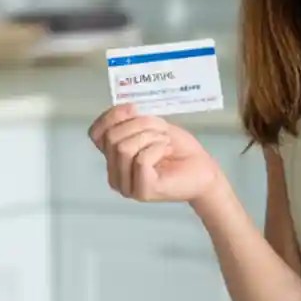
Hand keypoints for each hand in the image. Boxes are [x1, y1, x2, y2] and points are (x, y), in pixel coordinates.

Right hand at [87, 104, 221, 202]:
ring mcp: (127, 186)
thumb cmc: (179, 150)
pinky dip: (158, 148)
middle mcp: (115, 174)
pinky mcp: (142, 191)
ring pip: (124, 147)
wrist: (204, 172)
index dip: (112, 116)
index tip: (134, 109)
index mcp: (113, 158)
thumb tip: (123, 110)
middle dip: (140, 125)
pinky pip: (141, 159)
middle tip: (161, 132)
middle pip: (112, 137)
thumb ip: (131, 120)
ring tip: (165, 143)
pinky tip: (167, 152)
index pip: (95, 133)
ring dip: (151, 136)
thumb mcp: (152, 127)